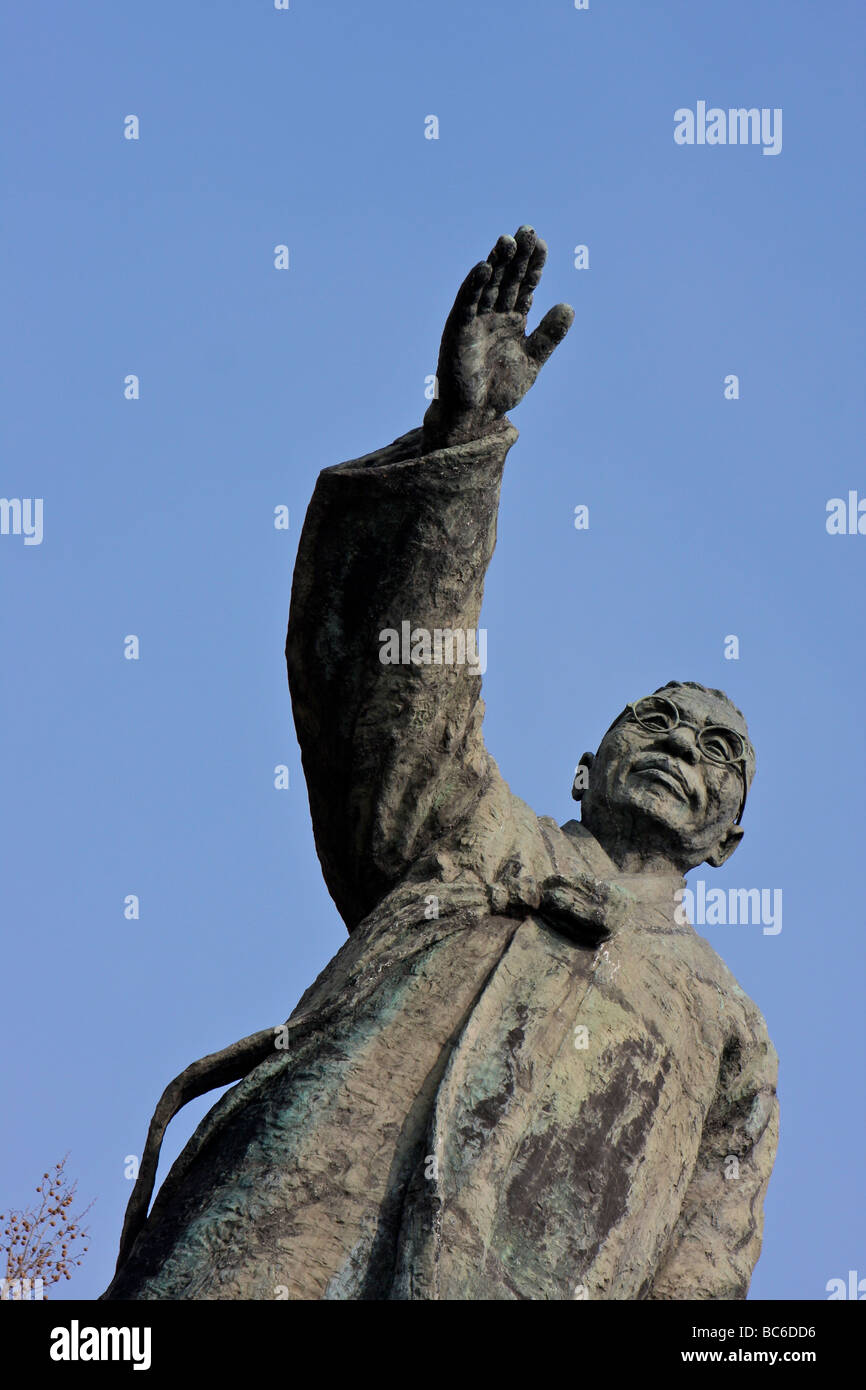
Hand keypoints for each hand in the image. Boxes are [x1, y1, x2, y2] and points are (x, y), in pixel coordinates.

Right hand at [422, 225, 573, 449]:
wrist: (475, 416)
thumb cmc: (501, 390)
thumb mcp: (533, 360)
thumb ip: (549, 335)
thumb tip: (568, 306)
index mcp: (513, 321)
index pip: (526, 286)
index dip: (534, 266)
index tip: (543, 245)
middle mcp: (494, 315)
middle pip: (507, 279)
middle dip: (517, 256)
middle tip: (527, 230)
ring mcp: (475, 321)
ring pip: (487, 286)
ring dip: (497, 263)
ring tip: (508, 241)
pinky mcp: (458, 330)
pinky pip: (466, 303)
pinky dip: (474, 285)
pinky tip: (484, 268)